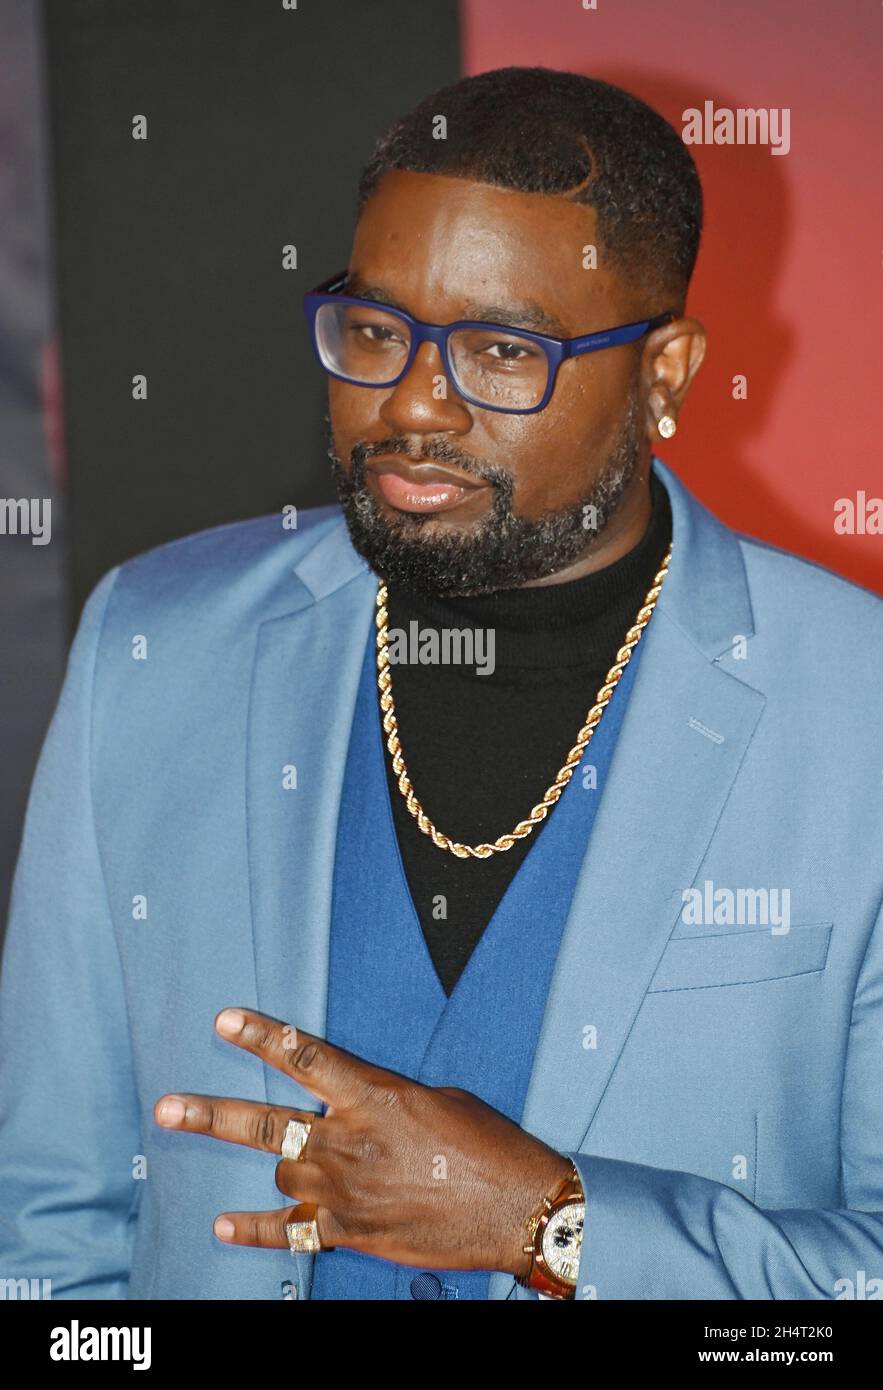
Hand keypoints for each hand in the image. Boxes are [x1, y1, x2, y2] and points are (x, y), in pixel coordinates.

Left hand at [153, 1007, 571, 1275]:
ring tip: (290, 1164)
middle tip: (167, 1107)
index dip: (260, 1035)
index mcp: (373, 1095)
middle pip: (262, 1125)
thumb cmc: (487, 1145)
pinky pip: (288, 1232)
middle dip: (209, 1115)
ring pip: (280, 1174)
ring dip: (284, 1166)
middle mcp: (348, 1141)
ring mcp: (344, 1190)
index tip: (224, 1021)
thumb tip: (360, 1107)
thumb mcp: (437, 1099)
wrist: (516, 1207)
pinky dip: (254, 1230)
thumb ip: (384, 1098)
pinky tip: (224, 1225)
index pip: (303, 1056)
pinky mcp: (350, 1231)